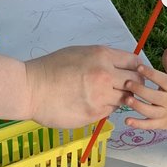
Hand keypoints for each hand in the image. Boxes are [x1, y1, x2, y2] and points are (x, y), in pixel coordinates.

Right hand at [24, 46, 142, 128]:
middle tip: (122, 88)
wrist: (30, 89)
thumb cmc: (50, 68)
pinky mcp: (94, 113)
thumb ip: (101, 59)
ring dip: (118, 98)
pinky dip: (105, 108)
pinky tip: (90, 103)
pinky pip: (109, 111)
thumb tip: (119, 67)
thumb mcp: (78, 53)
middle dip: (133, 85)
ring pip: (125, 99)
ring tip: (101, 96)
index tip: (131, 73)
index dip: (136, 68)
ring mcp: (101, 96)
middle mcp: (105, 75)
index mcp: (101, 56)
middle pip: (136, 82)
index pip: (134, 62)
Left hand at [122, 46, 166, 136]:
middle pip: (155, 96)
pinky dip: (138, 124)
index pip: (163, 80)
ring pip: (151, 112)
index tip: (138, 67)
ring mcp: (165, 114)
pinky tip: (127, 121)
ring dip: (138, 106)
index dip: (151, 73)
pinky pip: (149, 125)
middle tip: (127, 82)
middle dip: (140, 90)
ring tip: (126, 99)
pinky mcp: (160, 125)